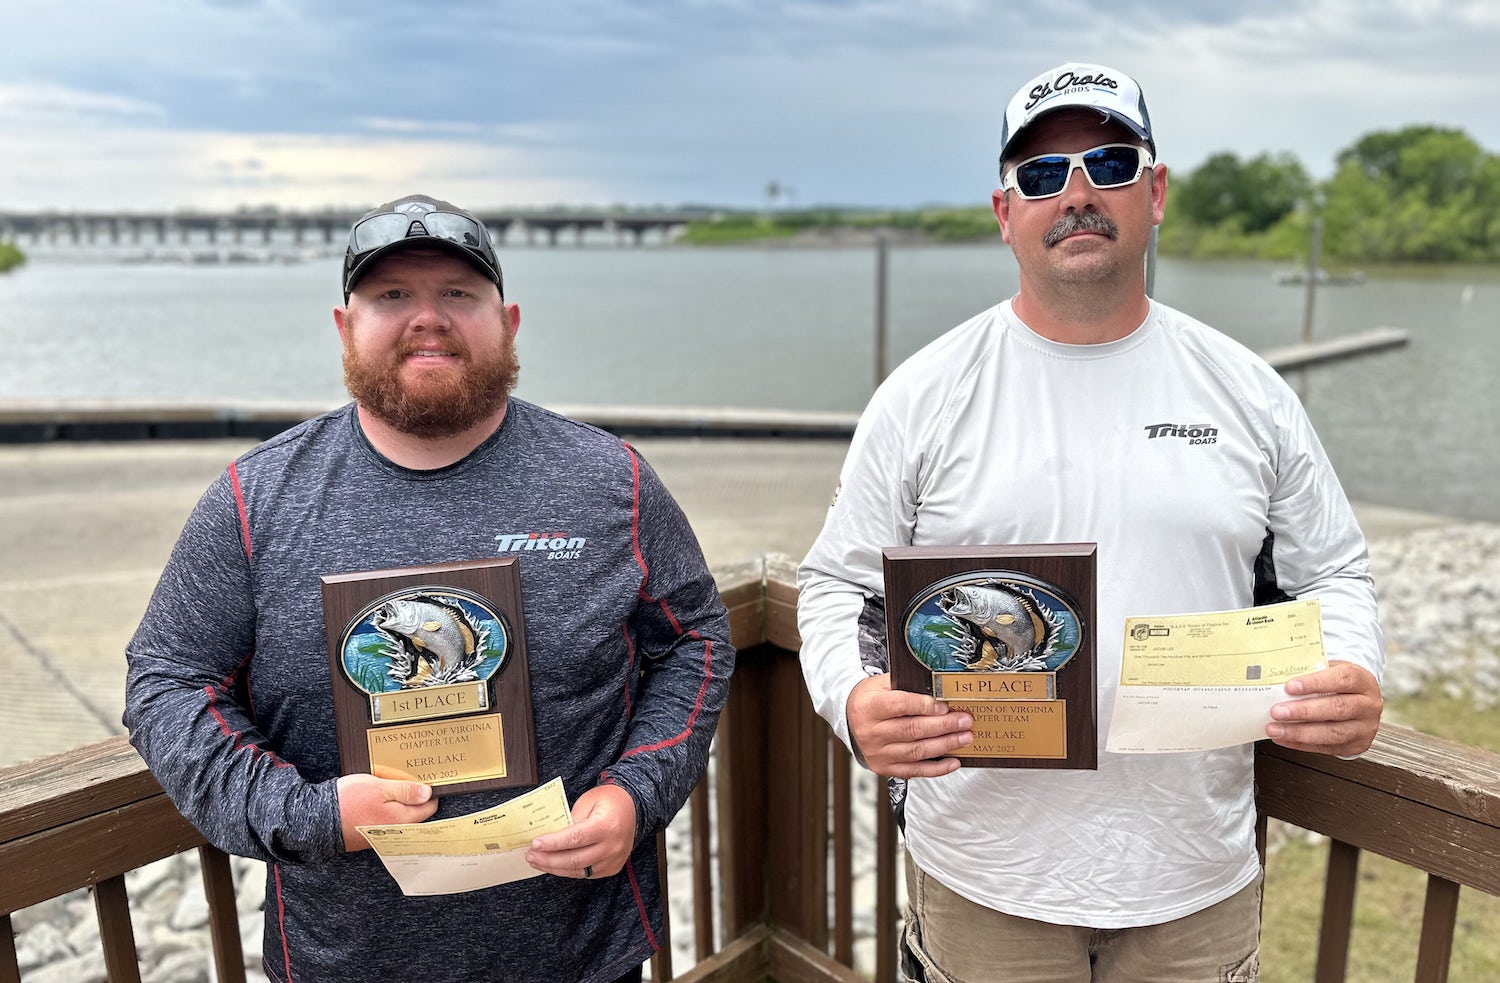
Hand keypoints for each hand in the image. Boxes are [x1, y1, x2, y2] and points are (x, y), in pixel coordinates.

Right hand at [336, 772, 436, 850]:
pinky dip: (385, 808)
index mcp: (402, 819)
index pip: (428, 807)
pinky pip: (384, 819)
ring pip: (398, 815)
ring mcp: (381, 834)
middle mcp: (394, 831)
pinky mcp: (369, 834)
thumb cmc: (348, 802)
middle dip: (414, 796)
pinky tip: (377, 798)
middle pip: (414, 812)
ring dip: (398, 802)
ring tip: (390, 785)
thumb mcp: (380, 788)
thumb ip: (406, 791)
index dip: (429, 792)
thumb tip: (427, 793)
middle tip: (407, 779)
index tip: (426, 780)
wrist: (318, 820)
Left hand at [526, 784, 637, 879]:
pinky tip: (554, 865)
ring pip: (578, 870)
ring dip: (555, 867)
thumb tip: (550, 836)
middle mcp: (612, 846)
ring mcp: (613, 859)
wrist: (632, 808)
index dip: (553, 843)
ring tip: (538, 861)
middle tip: (531, 855)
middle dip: (549, 859)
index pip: (575, 838)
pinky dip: (568, 870)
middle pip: (575, 859)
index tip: (535, 843)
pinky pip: (586, 874)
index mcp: (607, 825)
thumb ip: (571, 820)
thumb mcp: (588, 802)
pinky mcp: (612, 868)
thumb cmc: (609, 800)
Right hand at [846, 673, 972, 777]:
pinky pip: (914, 771)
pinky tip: (953, 762)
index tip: (945, 706)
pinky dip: (937, 768)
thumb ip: (908, 686)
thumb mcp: (883, 684)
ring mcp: (877, 753)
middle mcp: (870, 732)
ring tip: (964, 738)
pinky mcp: (884, 768)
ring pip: (916, 751)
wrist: (851, 717)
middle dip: (943, 726)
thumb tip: (941, 690)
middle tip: (965, 721)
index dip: (924, 706)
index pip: (899, 705)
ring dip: (945, 745)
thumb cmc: (872, 698)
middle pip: (912, 730)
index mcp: (869, 707)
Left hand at [1266, 659, 1382, 756]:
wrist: (1359, 699)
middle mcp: (1368, 705)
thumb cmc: (1338, 683)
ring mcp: (1365, 728)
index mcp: (1363, 681)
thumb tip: (1275, 678)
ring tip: (1275, 729)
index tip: (1290, 687)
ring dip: (1299, 732)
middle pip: (1337, 709)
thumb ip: (1309, 672)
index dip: (1315, 683)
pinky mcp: (1356, 745)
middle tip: (1277, 711)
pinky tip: (1283, 738)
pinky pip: (1326, 747)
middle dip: (1304, 711)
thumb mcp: (1329, 669)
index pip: (1341, 680)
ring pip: (1332, 733)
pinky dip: (1301, 744)